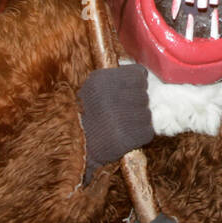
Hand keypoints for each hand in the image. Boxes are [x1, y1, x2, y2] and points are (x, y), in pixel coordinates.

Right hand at [78, 65, 152, 184]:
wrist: (74, 148)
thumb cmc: (84, 116)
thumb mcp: (92, 88)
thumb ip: (116, 79)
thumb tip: (144, 76)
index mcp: (102, 80)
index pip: (140, 74)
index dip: (135, 84)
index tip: (125, 93)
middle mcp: (114, 95)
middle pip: (144, 94)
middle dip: (136, 104)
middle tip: (118, 114)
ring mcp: (124, 117)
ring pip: (147, 114)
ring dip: (137, 121)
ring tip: (119, 126)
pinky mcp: (131, 137)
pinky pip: (147, 131)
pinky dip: (139, 135)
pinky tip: (123, 136)